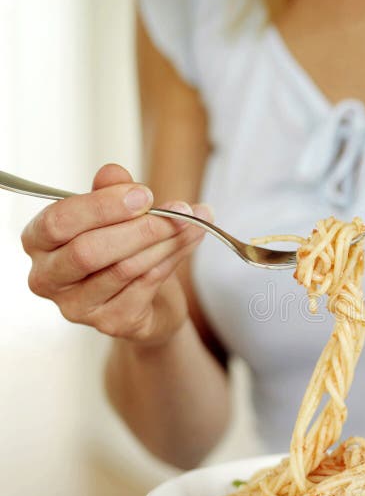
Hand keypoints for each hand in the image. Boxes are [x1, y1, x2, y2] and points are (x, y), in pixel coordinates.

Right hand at [22, 163, 210, 347]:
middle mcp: (48, 278)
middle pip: (89, 251)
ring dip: (166, 241)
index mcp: (39, 241)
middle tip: (179, 211)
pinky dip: (174, 259)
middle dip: (140, 228)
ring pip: (124, 268)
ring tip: (194, 221)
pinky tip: (191, 241)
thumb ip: (110, 193)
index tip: (145, 194)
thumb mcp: (116, 216)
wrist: (149, 302)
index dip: (103, 206)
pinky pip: (146, 285)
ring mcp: (77, 307)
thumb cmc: (122, 251)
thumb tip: (114, 172)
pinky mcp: (111, 323)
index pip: (59, 222)